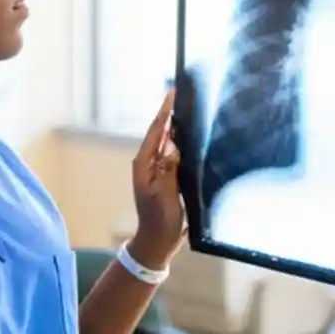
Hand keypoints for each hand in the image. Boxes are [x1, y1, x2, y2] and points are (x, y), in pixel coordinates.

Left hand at [129, 89, 185, 270]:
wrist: (158, 240)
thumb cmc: (159, 219)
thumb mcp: (164, 194)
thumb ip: (167, 169)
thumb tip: (172, 144)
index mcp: (143, 163)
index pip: (156, 130)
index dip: (165, 111)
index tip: (173, 92)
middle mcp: (148, 163)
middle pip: (161, 132)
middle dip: (170, 113)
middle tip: (183, 94)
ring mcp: (157, 170)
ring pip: (167, 141)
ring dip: (176, 126)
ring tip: (187, 109)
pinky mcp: (167, 177)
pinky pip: (174, 153)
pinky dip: (181, 142)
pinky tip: (190, 137)